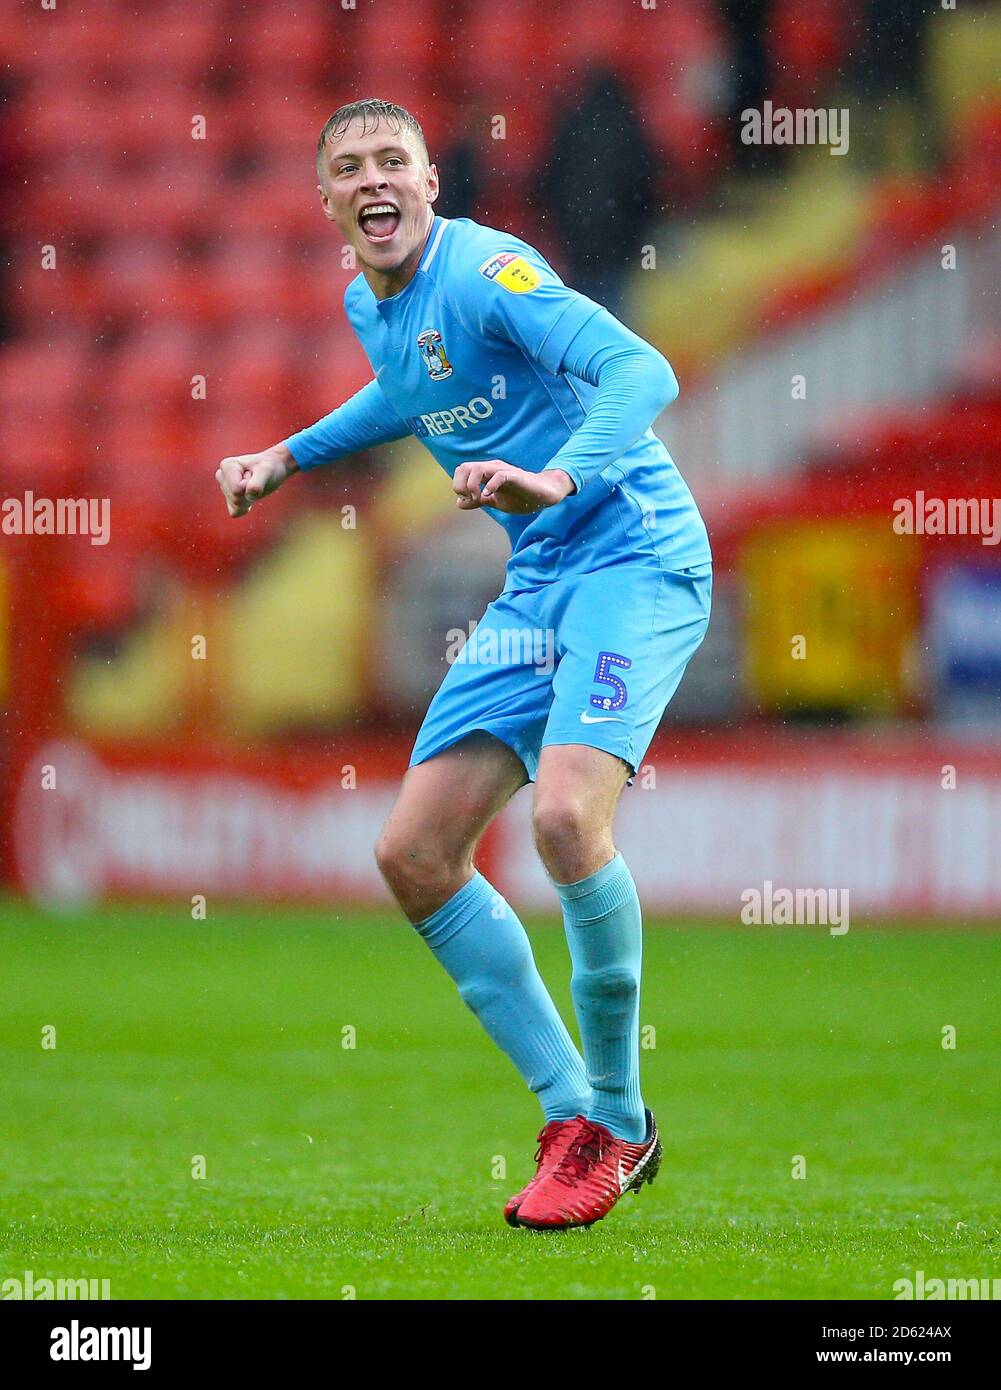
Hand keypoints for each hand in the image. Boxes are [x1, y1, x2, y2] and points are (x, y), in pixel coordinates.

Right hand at [216, 445, 296, 517]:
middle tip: (255, 480)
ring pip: (235, 506)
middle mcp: (221, 475)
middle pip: (235, 499)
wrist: (273, 468)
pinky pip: (235, 513)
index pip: (237, 489)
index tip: (254, 474)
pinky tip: (250, 496)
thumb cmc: (269, 468)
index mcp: (226, 465)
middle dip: (250, 493)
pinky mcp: (228, 498)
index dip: (250, 485)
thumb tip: (249, 496)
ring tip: (252, 484)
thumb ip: (257, 483)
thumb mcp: (266, 472)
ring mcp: (224, 487)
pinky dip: (245, 508)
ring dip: (249, 498)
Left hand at [452, 461, 575, 514]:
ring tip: (478, 498)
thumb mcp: (495, 502)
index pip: (461, 470)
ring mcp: (503, 471)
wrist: (543, 496)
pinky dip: (490, 485)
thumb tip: (459, 503)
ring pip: (478, 468)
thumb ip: (478, 501)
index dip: (458, 485)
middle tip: (470, 499)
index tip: (467, 500)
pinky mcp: (515, 476)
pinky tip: (489, 495)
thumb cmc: (520, 497)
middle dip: (461, 485)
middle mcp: (492, 468)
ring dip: (472, 485)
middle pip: (465, 467)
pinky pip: (499, 475)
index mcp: (486, 473)